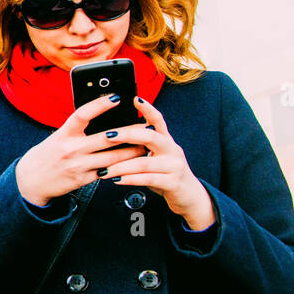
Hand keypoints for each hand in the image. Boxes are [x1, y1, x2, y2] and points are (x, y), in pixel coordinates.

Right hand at [15, 93, 149, 205]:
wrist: (31, 180)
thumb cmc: (49, 154)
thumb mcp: (59, 136)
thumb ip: (78, 128)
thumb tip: (105, 117)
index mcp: (64, 133)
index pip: (83, 114)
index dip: (100, 104)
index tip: (117, 97)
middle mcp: (70, 148)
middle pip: (106, 138)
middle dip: (130, 132)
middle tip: (146, 126)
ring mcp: (77, 165)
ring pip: (112, 158)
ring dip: (132, 152)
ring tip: (145, 146)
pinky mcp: (82, 180)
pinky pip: (107, 172)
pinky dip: (121, 167)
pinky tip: (131, 163)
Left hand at [94, 96, 216, 229]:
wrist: (188, 195)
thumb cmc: (164, 173)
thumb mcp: (155, 156)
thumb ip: (140, 147)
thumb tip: (113, 136)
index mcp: (166, 140)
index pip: (158, 120)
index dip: (148, 109)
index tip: (135, 98)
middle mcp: (172, 149)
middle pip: (150, 136)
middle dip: (127, 134)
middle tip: (108, 135)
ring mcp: (174, 165)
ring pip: (144, 162)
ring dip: (120, 166)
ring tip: (104, 170)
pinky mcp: (173, 182)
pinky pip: (148, 179)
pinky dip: (130, 179)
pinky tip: (117, 180)